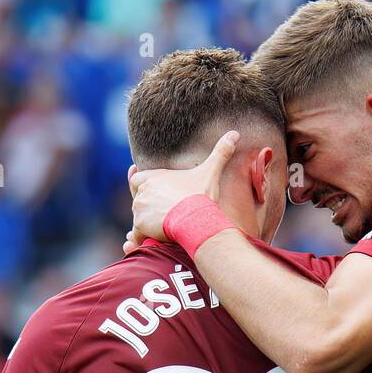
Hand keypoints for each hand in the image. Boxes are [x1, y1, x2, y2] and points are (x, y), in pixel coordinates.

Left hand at [124, 130, 239, 252]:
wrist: (196, 219)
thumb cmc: (202, 196)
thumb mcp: (211, 172)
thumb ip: (220, 153)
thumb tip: (235, 133)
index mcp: (154, 177)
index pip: (137, 179)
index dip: (140, 184)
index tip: (144, 187)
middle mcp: (143, 191)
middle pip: (139, 201)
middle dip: (149, 207)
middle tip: (164, 214)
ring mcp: (140, 208)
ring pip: (140, 218)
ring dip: (148, 223)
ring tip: (164, 227)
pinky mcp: (140, 225)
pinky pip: (139, 234)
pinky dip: (144, 237)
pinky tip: (155, 239)